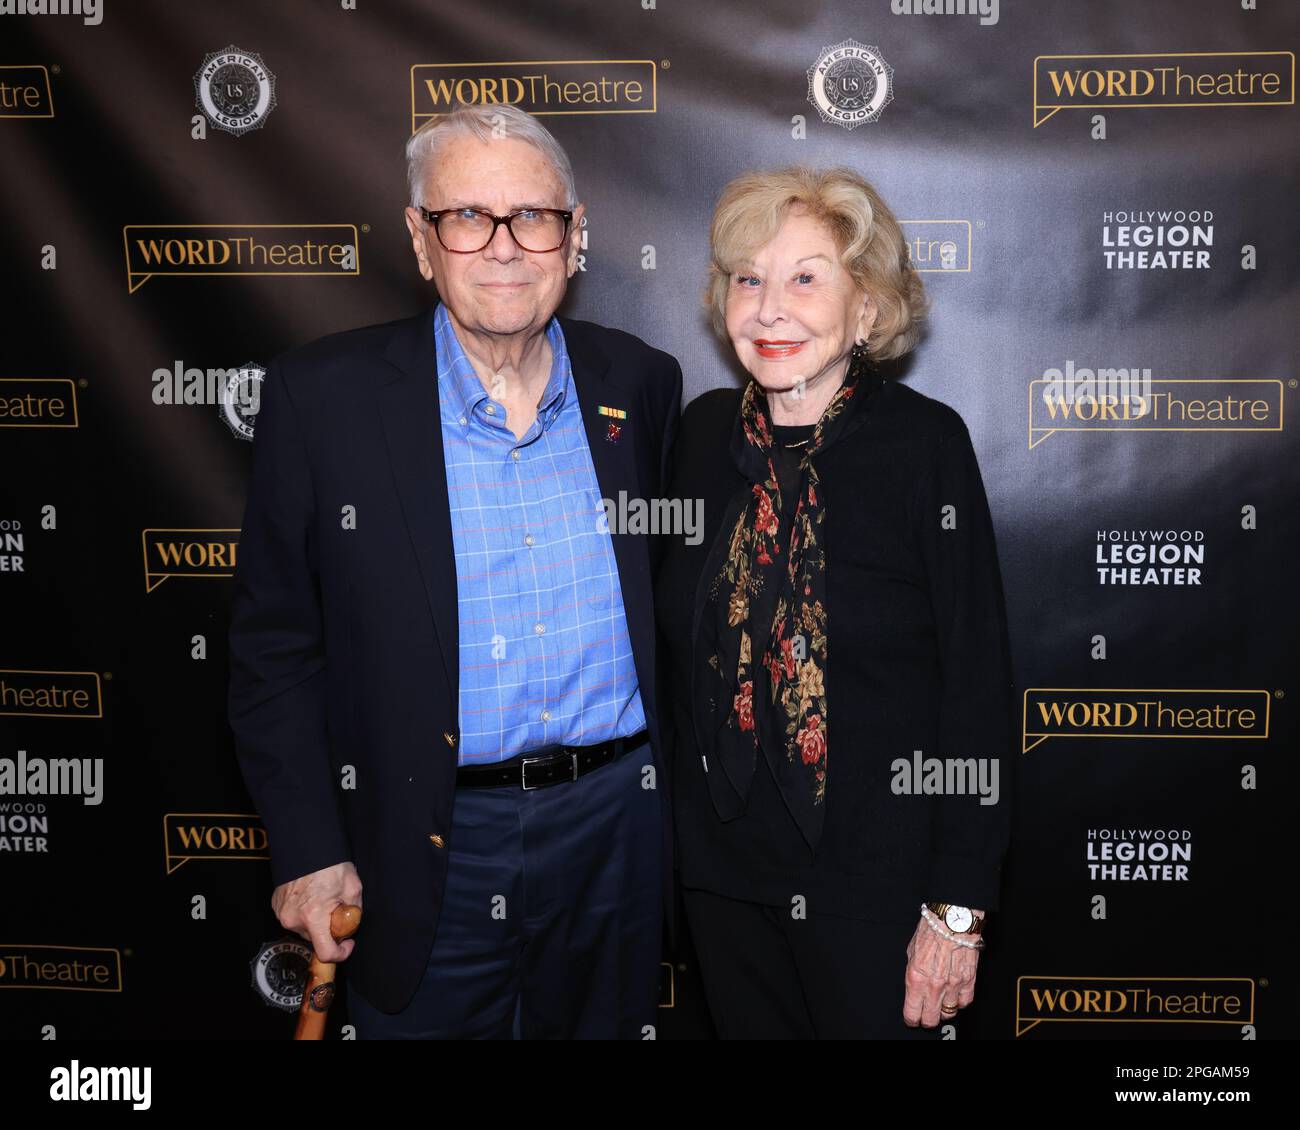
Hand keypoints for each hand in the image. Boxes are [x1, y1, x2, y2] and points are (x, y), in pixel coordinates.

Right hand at [271, 861, 362, 962]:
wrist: (307, 846)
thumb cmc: (331, 865)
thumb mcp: (353, 889)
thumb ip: (354, 913)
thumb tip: (350, 926)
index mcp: (313, 916)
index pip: (325, 952)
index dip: (340, 953)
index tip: (347, 943)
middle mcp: (293, 918)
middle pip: (315, 939)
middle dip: (329, 930)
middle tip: (337, 910)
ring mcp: (282, 912)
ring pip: (304, 929)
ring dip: (316, 921)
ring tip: (323, 899)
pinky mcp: (276, 905)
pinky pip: (294, 918)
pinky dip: (304, 913)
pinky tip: (312, 896)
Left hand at [902, 911, 980, 1027]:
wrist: (952, 919)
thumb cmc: (932, 929)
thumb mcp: (911, 951)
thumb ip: (913, 971)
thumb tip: (914, 985)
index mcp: (916, 977)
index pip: (912, 1012)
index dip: (911, 1018)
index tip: (912, 1018)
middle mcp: (934, 984)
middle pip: (931, 1019)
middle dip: (927, 1019)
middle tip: (926, 1016)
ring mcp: (953, 984)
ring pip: (949, 1012)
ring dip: (944, 1010)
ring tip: (941, 1003)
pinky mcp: (969, 980)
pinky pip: (965, 1002)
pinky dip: (960, 1001)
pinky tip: (955, 995)